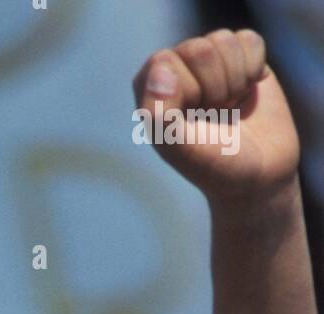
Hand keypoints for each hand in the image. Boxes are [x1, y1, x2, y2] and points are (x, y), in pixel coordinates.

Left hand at [133, 30, 300, 205]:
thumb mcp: (182, 149)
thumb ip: (161, 116)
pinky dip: (255, 69)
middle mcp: (178, 68)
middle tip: (215, 117)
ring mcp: (211, 61)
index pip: (164, 62)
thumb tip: (161, 70)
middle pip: (198, 50)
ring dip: (235, 82)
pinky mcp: (243, 57)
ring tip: (229, 107)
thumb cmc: (214, 166)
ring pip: (224, 42)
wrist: (258, 178)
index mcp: (150, 88)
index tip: (193, 121)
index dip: (186, 94)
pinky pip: (250, 40)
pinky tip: (248, 92)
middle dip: (214, 90)